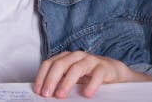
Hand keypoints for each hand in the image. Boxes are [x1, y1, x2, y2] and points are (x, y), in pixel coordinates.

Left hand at [33, 51, 151, 98]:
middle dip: (51, 80)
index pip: (49, 63)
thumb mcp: (72, 77)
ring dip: (67, 82)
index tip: (38, 90)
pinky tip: (86, 94)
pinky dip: (91, 84)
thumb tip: (45, 92)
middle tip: (46, 94)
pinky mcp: (104, 67)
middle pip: (60, 64)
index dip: (42, 76)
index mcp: (66, 57)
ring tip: (61, 95)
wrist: (113, 71)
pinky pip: (97, 75)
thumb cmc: (89, 75)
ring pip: (76, 68)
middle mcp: (77, 56)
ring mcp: (91, 60)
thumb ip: (60, 81)